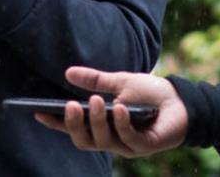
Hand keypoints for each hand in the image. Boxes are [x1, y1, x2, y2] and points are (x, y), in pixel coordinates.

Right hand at [34, 66, 187, 157]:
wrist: (181, 100)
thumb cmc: (150, 93)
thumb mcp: (119, 82)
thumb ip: (95, 80)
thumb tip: (68, 72)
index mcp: (102, 125)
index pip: (74, 127)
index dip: (56, 123)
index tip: (37, 112)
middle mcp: (111, 139)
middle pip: (84, 141)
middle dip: (74, 125)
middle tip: (69, 106)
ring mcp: (127, 145)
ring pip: (103, 142)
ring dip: (98, 122)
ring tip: (95, 101)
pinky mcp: (145, 146)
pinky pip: (129, 139)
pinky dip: (122, 124)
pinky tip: (120, 108)